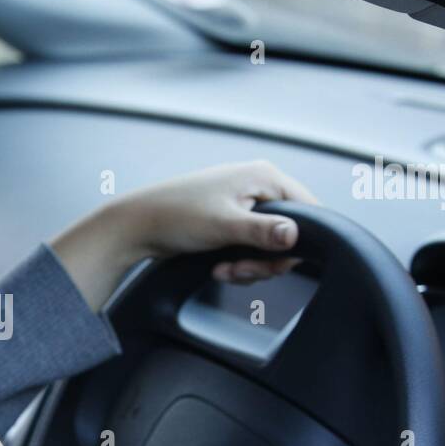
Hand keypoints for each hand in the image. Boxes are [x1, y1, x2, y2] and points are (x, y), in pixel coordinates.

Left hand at [124, 159, 320, 282]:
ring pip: (269, 245)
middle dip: (266, 260)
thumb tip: (295, 235)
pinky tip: (219, 266)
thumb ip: (263, 231)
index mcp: (262, 176)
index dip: (299, 240)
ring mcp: (244, 204)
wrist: (136, 227)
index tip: (277, 262)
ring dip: (250, 266)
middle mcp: (257, 186)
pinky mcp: (231, 221)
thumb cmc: (175, 216)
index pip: (308, 208)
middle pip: (289, 233)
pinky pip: (251, 248)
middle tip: (242, 270)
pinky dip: (239, 263)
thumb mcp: (224, 226)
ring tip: (225, 269)